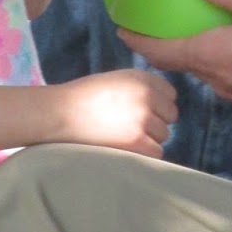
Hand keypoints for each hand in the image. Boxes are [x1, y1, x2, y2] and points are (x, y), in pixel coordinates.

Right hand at [60, 69, 177, 158]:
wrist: (60, 113)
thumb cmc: (83, 98)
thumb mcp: (116, 80)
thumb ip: (141, 88)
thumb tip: (163, 105)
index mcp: (142, 77)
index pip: (171, 95)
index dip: (158, 105)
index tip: (141, 110)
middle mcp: (147, 95)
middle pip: (170, 116)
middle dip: (155, 122)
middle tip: (130, 126)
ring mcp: (143, 118)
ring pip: (164, 135)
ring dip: (149, 139)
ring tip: (123, 136)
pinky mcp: (136, 140)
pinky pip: (157, 152)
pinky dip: (144, 154)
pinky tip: (125, 148)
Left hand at [120, 0, 231, 134]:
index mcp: (213, 55)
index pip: (160, 51)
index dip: (137, 39)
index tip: (122, 27)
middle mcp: (218, 79)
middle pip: (182, 58)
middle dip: (169, 38)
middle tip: (166, 13)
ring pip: (207, 65)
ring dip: (199, 45)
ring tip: (206, 18)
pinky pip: (229, 71)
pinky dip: (223, 53)